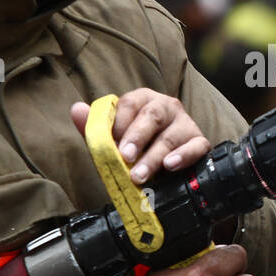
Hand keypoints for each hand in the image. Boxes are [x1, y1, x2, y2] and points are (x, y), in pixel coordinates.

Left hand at [70, 88, 210, 184]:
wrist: (166, 168)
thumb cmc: (138, 149)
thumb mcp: (113, 140)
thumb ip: (95, 127)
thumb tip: (76, 109)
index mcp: (144, 100)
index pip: (131, 103)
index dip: (119, 123)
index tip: (111, 142)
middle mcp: (166, 107)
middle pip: (152, 116)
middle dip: (137, 137)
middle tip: (125, 157)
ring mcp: (185, 124)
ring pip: (170, 137)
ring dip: (153, 157)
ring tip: (140, 176)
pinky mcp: (199, 142)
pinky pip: (196, 147)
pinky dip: (183, 156)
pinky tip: (170, 166)